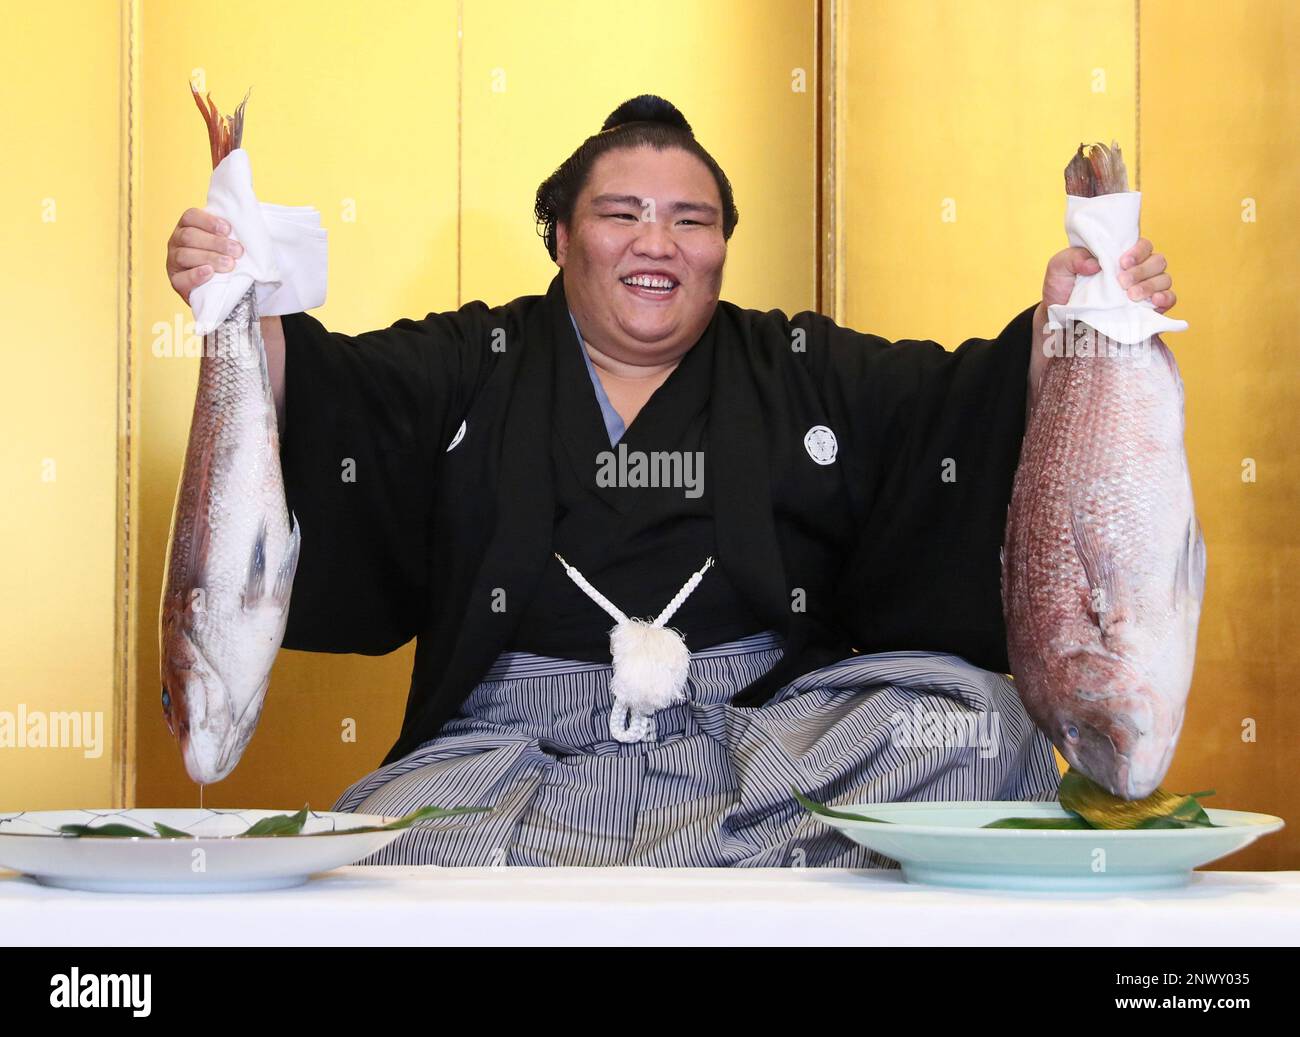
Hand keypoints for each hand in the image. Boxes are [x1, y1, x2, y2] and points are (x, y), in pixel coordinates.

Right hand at [166, 208, 244, 304]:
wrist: (219, 287)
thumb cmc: (225, 256)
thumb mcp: (226, 240)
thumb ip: (231, 231)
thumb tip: (252, 218)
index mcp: (187, 226)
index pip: (190, 216)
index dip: (208, 221)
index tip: (228, 229)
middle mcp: (176, 241)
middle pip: (189, 236)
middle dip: (215, 243)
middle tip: (237, 251)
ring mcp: (173, 261)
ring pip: (184, 255)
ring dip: (210, 258)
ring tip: (229, 264)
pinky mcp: (176, 281)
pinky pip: (182, 278)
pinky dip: (196, 275)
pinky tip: (210, 273)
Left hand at [1040, 239, 1176, 313]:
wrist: (1059, 321)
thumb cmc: (1062, 290)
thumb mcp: (1059, 269)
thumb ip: (1073, 258)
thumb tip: (1095, 264)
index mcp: (1120, 257)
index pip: (1142, 245)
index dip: (1138, 251)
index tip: (1122, 262)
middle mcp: (1137, 271)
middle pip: (1157, 261)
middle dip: (1142, 270)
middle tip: (1122, 283)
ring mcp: (1144, 290)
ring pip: (1164, 278)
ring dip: (1150, 285)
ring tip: (1131, 296)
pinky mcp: (1149, 310)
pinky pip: (1169, 299)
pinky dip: (1166, 298)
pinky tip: (1154, 302)